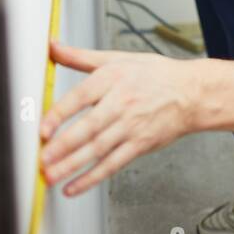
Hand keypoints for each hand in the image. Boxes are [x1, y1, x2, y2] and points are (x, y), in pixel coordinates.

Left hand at [40, 41, 203, 195]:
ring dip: (72, 165)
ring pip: (99, 149)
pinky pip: (113, 164)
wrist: (191, 93)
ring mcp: (132, 126)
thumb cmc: (154, 75)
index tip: (43, 127)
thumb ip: (81, 57)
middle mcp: (122, 102)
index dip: (61, 113)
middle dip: (64, 145)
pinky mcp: (140, 145)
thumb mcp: (118, 58)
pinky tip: (74, 186)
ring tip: (50, 176)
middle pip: (89, 127)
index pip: (82, 96)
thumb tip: (53, 47)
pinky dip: (92, 178)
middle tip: (42, 158)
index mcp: (113, 78)